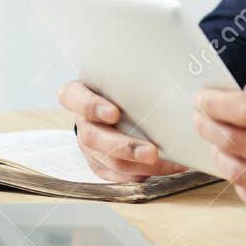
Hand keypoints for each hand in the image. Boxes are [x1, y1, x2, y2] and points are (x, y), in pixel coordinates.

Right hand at [57, 80, 187, 182]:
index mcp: (78, 95)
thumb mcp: (116, 77)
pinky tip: (165, 168)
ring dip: (138, 165)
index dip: (91, 107)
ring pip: (108, 161)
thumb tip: (171, 69)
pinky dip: (142, 174)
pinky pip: (118, 176)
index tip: (114, 113)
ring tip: (167, 163)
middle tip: (151, 152)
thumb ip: (131, 77)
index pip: (74, 99)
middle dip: (125, 147)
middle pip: (94, 138)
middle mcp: (81, 122)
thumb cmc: (117, 89)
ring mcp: (88, 146)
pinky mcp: (99, 164)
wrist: (110, 106)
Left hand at [192, 50, 245, 225]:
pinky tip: (243, 166)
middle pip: (232, 143)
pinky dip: (240, 183)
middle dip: (206, 125)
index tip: (202, 98)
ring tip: (219, 140)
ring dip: (218, 154)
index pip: (243, 111)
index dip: (213, 103)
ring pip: (237, 174)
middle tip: (201, 116)